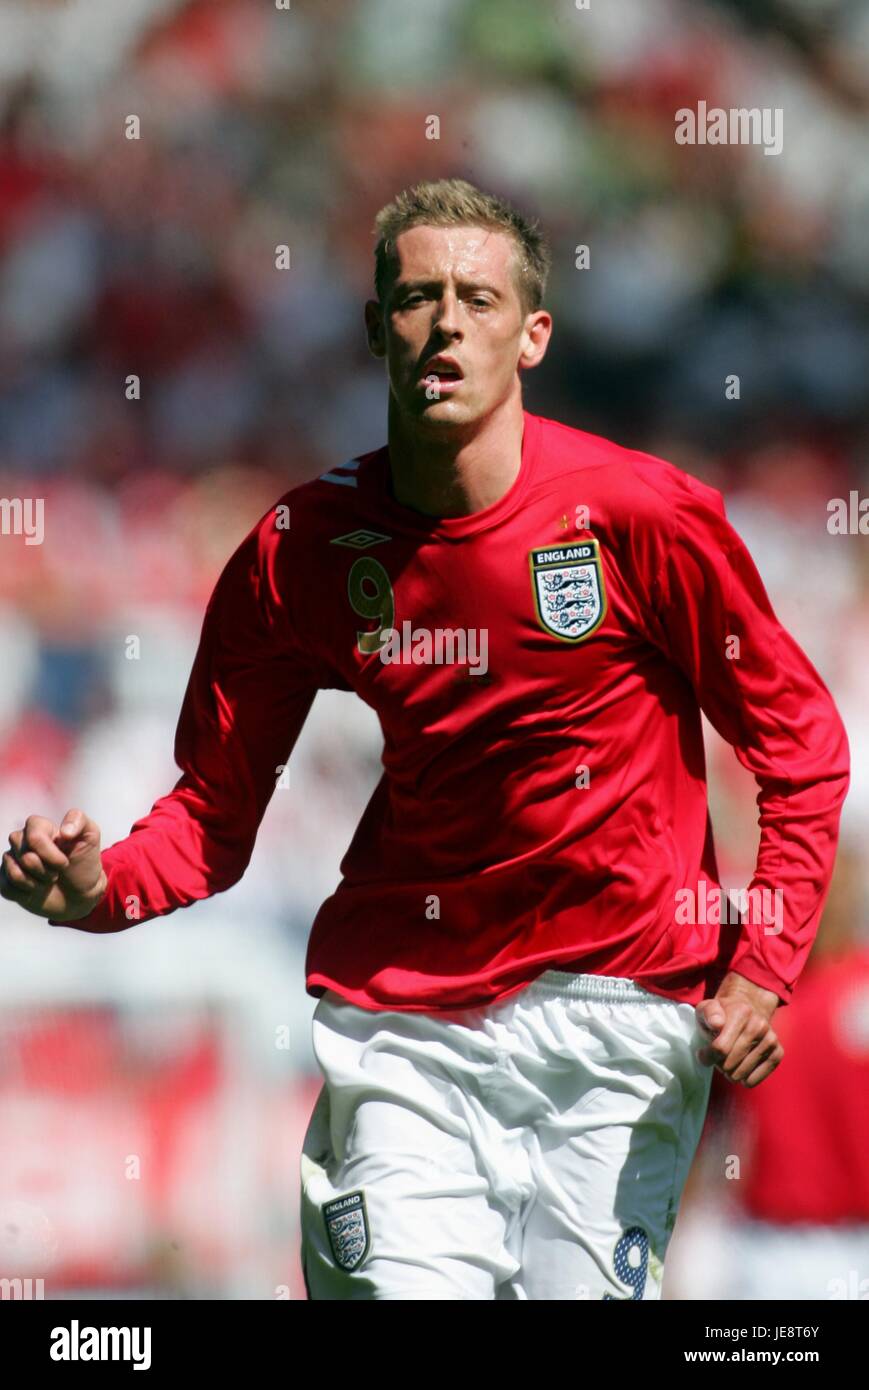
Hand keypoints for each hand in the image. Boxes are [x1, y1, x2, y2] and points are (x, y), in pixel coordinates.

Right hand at [0, 810, 106, 921]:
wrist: (80, 893)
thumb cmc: (83, 862)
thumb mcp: (90, 836)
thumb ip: (80, 821)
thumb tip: (64, 831)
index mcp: (38, 827)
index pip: (34, 836)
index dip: (50, 854)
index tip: (65, 863)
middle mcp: (21, 841)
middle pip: (25, 856)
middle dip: (46, 870)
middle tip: (57, 873)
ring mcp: (12, 861)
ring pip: (15, 873)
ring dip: (37, 883)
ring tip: (47, 881)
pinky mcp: (6, 880)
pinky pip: (6, 888)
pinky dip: (25, 894)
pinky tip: (36, 890)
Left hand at [694, 971, 782, 1087]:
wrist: (750, 1008)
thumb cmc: (723, 1014)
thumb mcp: (708, 1008)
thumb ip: (708, 1013)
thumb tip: (716, 1024)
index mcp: (741, 1012)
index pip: (720, 1048)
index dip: (707, 1056)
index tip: (703, 1054)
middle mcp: (759, 1025)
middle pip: (729, 1064)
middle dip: (718, 1064)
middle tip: (718, 1056)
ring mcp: (770, 1040)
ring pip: (740, 1074)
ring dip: (730, 1072)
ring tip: (728, 1060)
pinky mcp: (778, 1053)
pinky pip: (754, 1080)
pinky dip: (743, 1079)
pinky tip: (740, 1067)